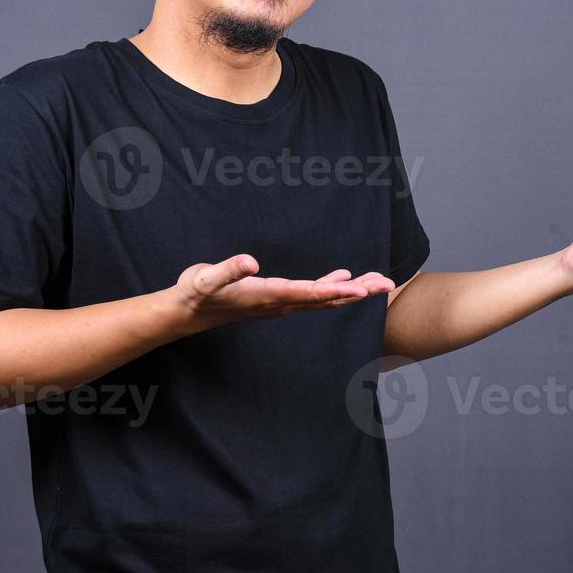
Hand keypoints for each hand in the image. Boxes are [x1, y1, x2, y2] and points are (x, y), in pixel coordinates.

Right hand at [170, 255, 393, 334]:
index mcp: (267, 296)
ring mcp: (279, 304)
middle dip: (356, 292)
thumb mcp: (206, 278)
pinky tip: (342, 278)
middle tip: (386, 283)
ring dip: (350, 290)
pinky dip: (330, 287)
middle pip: (325, 299)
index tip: (361, 289)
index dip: (336, 291)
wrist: (186, 312)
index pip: (308, 295)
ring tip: (376, 281)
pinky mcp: (275, 300)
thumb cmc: (196, 292)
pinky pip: (311, 296)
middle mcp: (279, 303)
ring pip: (322, 299)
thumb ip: (228, 269)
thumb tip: (249, 261)